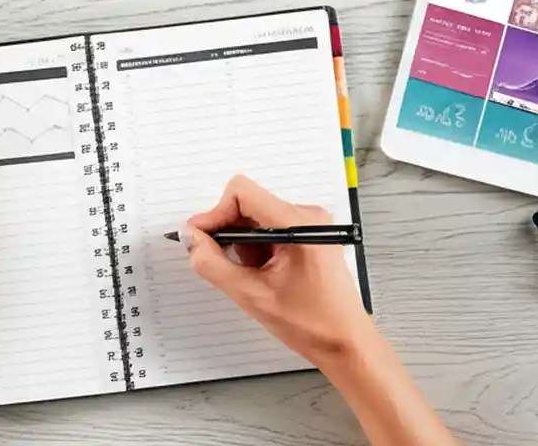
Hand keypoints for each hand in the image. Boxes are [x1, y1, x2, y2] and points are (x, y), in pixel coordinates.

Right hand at [186, 175, 374, 366]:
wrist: (346, 344)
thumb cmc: (311, 324)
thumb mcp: (251, 295)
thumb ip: (213, 264)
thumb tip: (191, 239)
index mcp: (299, 223)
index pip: (242, 193)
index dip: (215, 214)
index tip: (201, 239)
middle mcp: (307, 216)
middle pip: (247, 204)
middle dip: (229, 234)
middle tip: (224, 266)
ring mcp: (309, 225)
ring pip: (255, 219)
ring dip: (243, 246)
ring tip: (253, 277)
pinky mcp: (308, 236)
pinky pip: (268, 230)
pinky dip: (256, 250)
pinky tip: (264, 276)